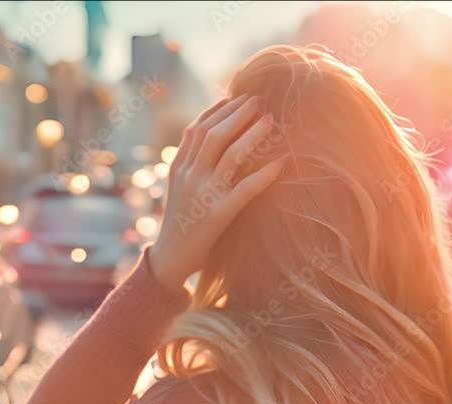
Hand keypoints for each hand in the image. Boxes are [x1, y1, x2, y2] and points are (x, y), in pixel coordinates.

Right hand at [148, 95, 287, 289]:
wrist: (170, 258)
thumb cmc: (180, 222)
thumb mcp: (179, 188)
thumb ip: (191, 164)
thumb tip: (211, 140)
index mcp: (178, 168)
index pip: (197, 129)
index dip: (218, 110)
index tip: (236, 97)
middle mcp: (189, 176)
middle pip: (213, 134)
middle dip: (237, 113)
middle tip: (258, 100)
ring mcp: (203, 195)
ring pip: (230, 155)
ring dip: (252, 134)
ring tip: (271, 119)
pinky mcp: (219, 215)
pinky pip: (246, 188)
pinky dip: (265, 173)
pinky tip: (281, 161)